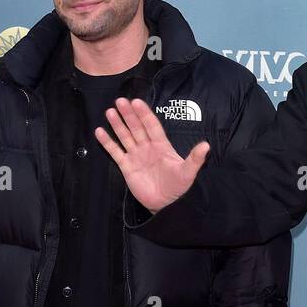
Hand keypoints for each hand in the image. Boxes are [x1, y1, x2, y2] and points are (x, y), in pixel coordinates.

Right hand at [94, 96, 208, 213]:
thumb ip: (195, 158)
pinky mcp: (127, 167)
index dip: (145, 114)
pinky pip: (115, 152)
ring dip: (118, 124)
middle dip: (129, 114)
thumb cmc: (179, 187)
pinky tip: (100, 131)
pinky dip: (108, 142)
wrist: (167, 205)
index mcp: (161, 146)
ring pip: (125, 136)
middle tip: (120, 101)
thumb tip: (206, 145)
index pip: (152, 126)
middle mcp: (148, 147)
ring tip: (110, 112)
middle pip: (137, 127)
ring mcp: (136, 156)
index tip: (137, 102)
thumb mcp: (188, 172)